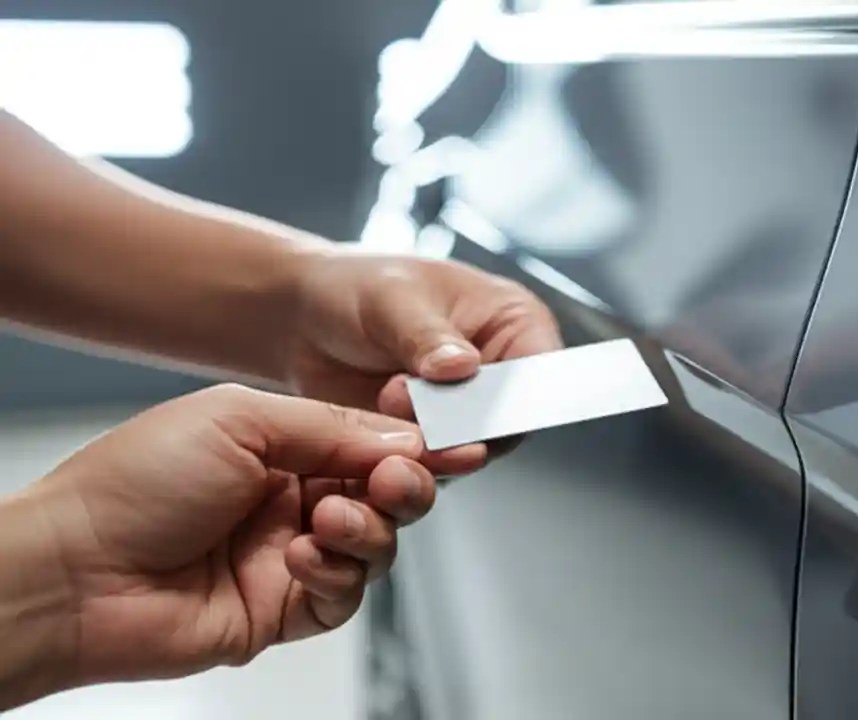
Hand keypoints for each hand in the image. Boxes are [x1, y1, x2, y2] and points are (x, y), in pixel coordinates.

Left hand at [1, 384, 435, 702]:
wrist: (75, 570)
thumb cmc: (134, 483)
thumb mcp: (240, 419)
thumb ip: (330, 427)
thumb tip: (402, 437)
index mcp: (281, 445)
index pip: (370, 442)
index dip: (411, 443)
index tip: (448, 441)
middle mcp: (290, 499)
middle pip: (385, 495)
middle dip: (403, 486)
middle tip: (397, 481)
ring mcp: (289, 555)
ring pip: (376, 546)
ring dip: (369, 529)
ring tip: (331, 521)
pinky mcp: (284, 610)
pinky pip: (345, 594)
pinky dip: (338, 573)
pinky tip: (304, 555)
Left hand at [284, 253, 560, 467]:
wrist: (299, 320)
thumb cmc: (354, 286)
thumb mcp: (393, 299)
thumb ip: (428, 336)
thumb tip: (462, 367)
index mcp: (513, 322)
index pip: (542, 369)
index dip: (522, 397)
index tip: (486, 410)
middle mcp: (498, 372)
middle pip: (509, 421)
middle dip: (463, 423)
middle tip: (415, 402)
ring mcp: (464, 412)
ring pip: (470, 450)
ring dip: (428, 441)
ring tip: (386, 399)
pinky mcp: (430, 442)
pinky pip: (433, 466)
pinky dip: (406, 458)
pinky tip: (375, 428)